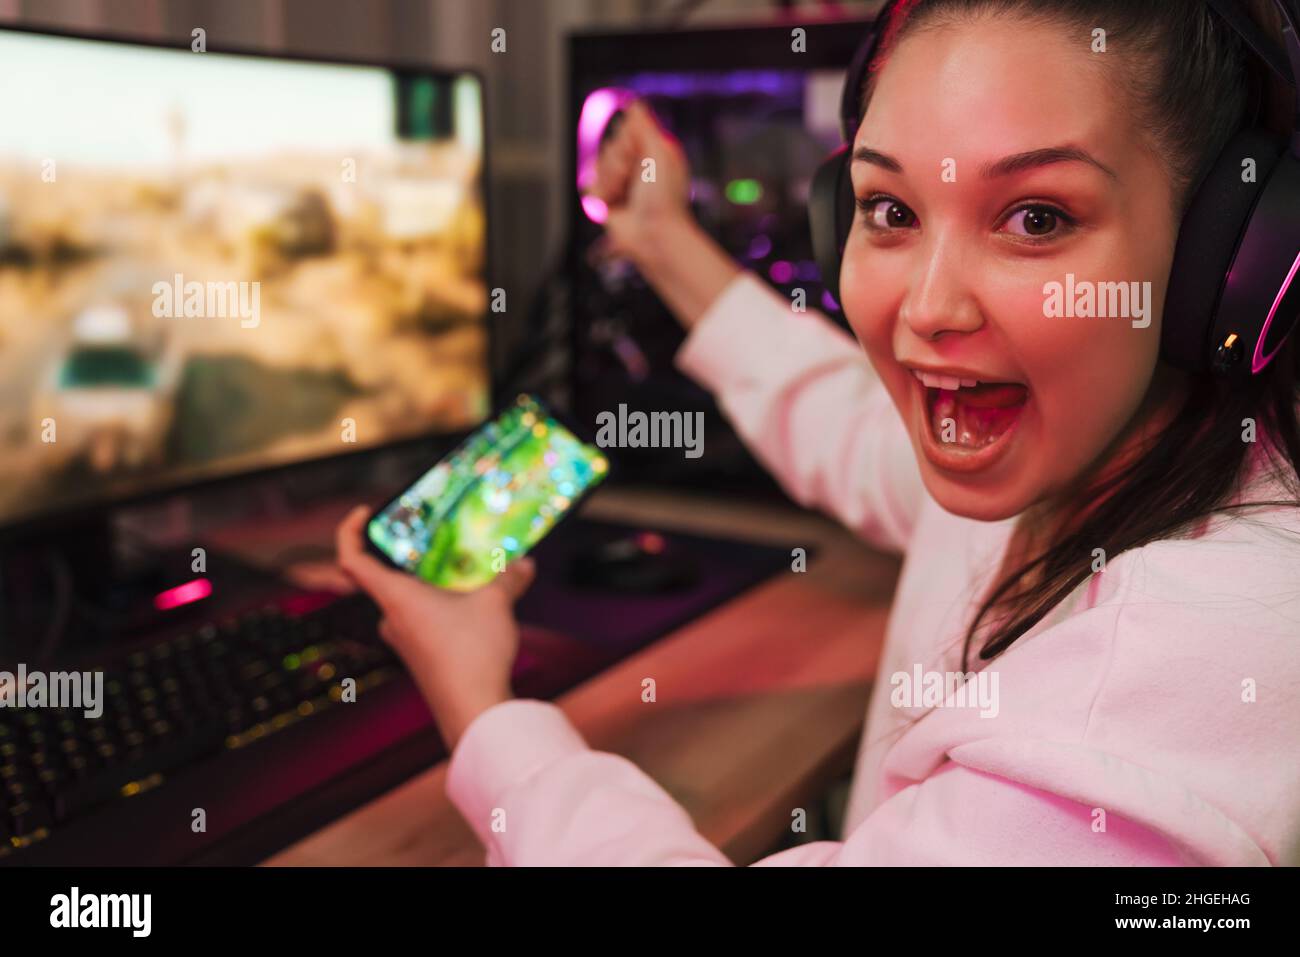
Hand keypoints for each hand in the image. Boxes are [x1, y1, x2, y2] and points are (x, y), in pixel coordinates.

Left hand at [334, 505, 536, 749]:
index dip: (350, 532)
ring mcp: (405, 643)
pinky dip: (443, 611)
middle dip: (410, 560)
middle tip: (436, 544)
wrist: (474, 711)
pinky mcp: (421, 661)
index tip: (364, 514)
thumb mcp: (496, 604)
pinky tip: (474, 611)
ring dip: (431, 588)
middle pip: (385, 580)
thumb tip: (524, 564)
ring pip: (409, 604)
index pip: (352, 559)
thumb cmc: (473, 653)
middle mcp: (392, 619)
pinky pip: (425, 625)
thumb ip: (508, 578)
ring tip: (465, 575)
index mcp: (396, 597)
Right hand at [588, 100, 693, 264]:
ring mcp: (622, 184)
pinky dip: (601, 194)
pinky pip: (591, 186)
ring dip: (610, 179)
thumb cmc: (663, 197)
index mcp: (653, 153)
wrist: (653, 233)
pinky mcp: (608, 202)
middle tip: (634, 179)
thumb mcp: (659, 153)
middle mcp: (638, 167)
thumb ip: (644, 127)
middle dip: (618, 161)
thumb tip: (635, 103)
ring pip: (598, 165)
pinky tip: (615, 205)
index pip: (626, 130)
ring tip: (625, 194)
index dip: (628, 141)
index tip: (641, 155)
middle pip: (610, 146)